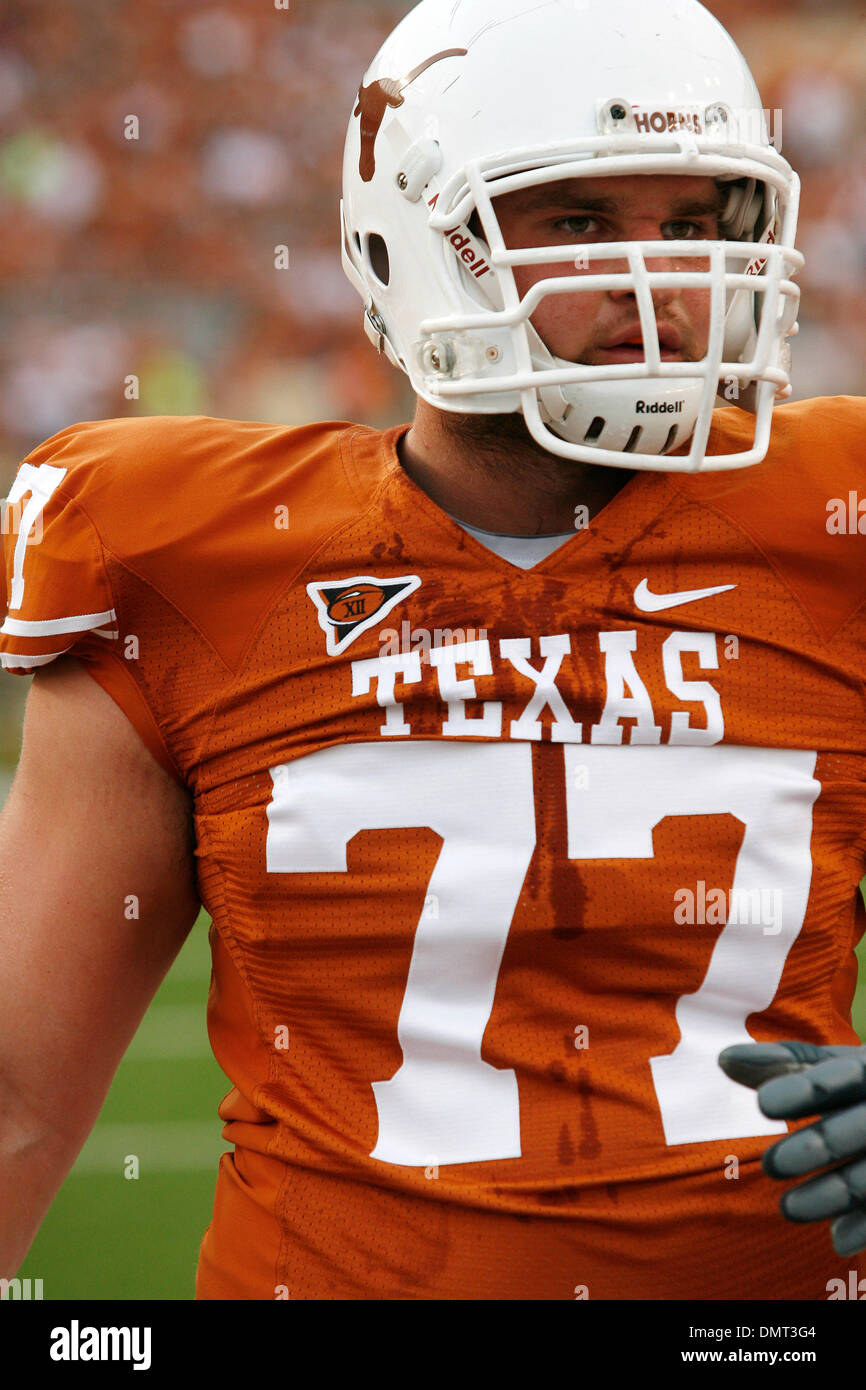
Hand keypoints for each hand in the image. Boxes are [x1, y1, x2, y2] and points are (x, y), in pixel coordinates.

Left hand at [718, 1041, 865, 1256]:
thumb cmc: (853, 1091)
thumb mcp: (824, 1072)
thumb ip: (778, 1065)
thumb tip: (723, 1059)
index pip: (842, 1074)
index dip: (806, 1087)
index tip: (763, 1103)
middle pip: (862, 1124)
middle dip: (822, 1143)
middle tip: (771, 1165)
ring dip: (837, 1192)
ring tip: (788, 1209)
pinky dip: (864, 1225)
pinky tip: (836, 1241)